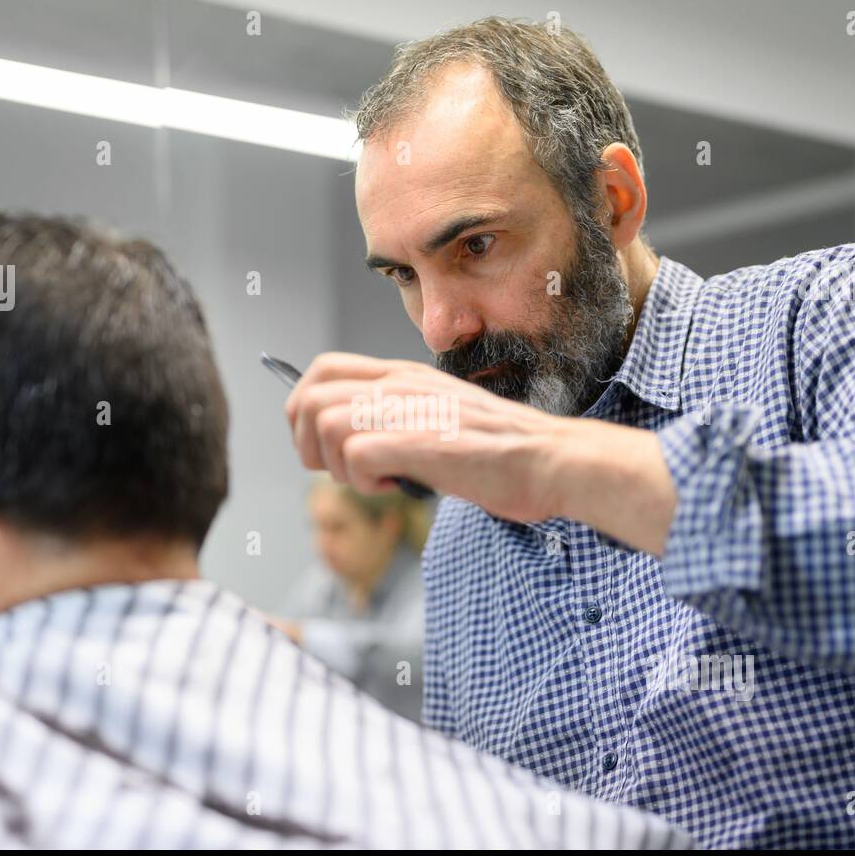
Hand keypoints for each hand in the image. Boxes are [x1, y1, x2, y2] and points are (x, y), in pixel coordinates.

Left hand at [284, 352, 571, 523]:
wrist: (551, 459)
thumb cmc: (502, 450)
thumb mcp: (441, 416)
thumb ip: (400, 419)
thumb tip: (357, 446)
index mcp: (404, 375)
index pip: (322, 370)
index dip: (303, 410)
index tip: (322, 446)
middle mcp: (401, 385)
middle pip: (310, 399)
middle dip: (309, 445)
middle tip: (344, 470)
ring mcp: (410, 411)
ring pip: (326, 426)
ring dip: (340, 466)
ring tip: (379, 479)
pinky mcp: (420, 442)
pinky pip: (357, 455)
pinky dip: (366, 482)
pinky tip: (399, 486)